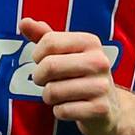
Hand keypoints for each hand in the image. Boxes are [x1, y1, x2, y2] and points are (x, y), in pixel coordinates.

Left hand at [18, 17, 121, 134]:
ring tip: (60, 95)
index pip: (49, 42)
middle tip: (45, 81)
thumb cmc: (81, 75)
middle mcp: (99, 61)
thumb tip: (24, 22)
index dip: (37, 55)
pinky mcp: (100, 109)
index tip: (43, 61)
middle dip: (39, 77)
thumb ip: (44, 36)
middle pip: (49, 65)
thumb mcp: (66, 52)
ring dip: (48, 96)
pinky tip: (71, 107)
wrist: (110, 107)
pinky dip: (60, 111)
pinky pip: (62, 110)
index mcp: (90, 42)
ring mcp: (102, 86)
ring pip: (53, 91)